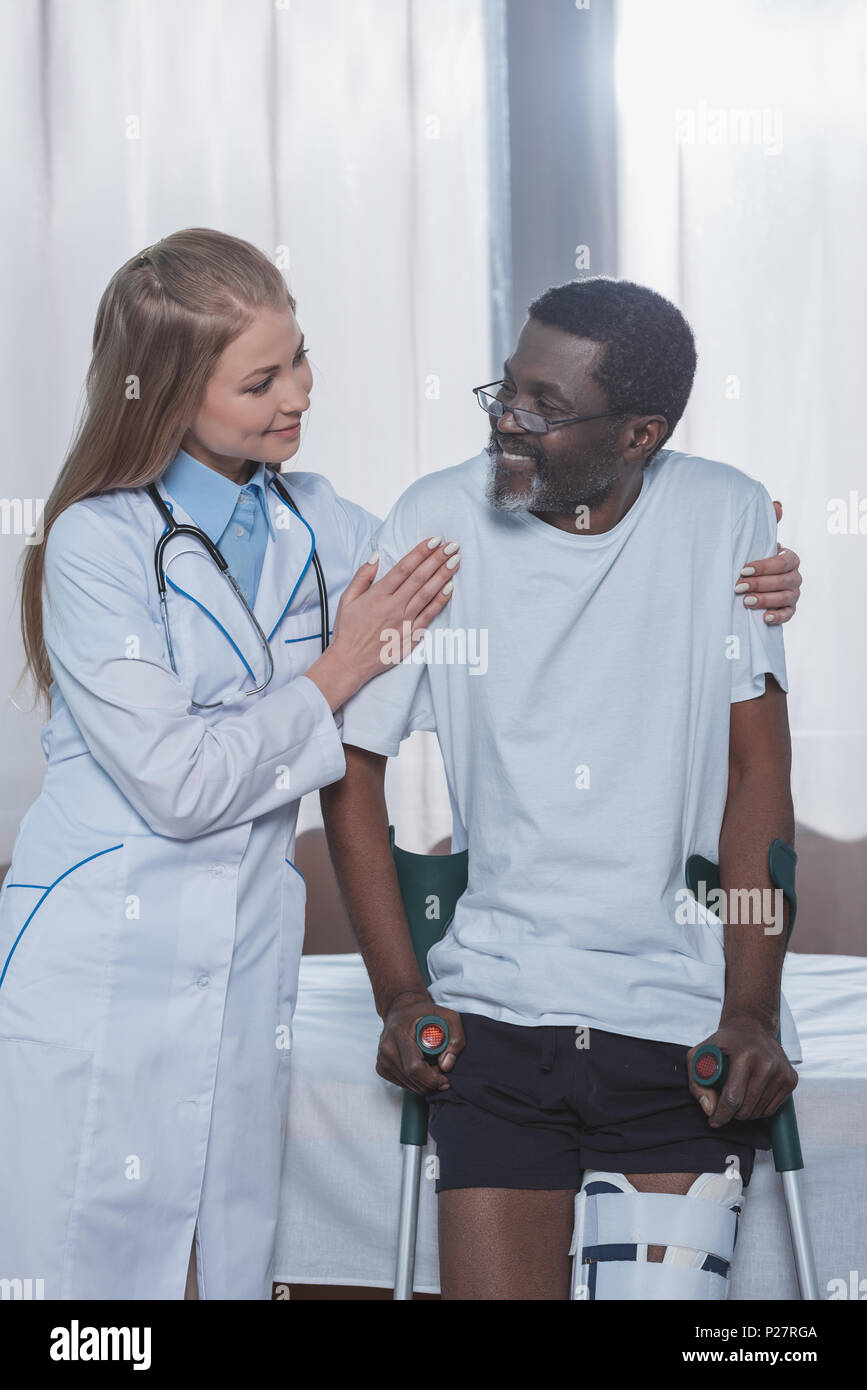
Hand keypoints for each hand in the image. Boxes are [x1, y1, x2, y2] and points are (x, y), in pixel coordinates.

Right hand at [307, 536, 459, 708]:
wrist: (349, 662)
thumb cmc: (348, 630)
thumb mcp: (347, 599)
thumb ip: (363, 575)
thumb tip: (376, 555)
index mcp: (378, 595)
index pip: (404, 568)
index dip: (420, 552)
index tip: (434, 540)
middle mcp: (393, 606)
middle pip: (420, 578)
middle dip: (437, 559)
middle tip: (453, 545)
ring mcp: (404, 621)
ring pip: (428, 593)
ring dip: (443, 575)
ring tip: (456, 560)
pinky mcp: (411, 636)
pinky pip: (429, 615)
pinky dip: (441, 601)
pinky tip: (450, 587)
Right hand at [376, 988, 465, 1094]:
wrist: (401, 1010)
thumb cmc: (425, 1013)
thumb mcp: (449, 1018)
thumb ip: (455, 1039)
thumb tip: (446, 1066)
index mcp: (399, 1033)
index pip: (414, 1067)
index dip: (432, 1079)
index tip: (446, 1080)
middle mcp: (387, 1047)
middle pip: (412, 1078)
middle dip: (431, 1081)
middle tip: (441, 1069)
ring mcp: (382, 1059)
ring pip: (408, 1084)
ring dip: (424, 1083)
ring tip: (431, 1065)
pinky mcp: (381, 1067)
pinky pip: (402, 1084)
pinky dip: (416, 1082)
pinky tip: (420, 1067)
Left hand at [687, 1015, 797, 1127]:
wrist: (752, 1026)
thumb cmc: (724, 1043)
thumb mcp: (700, 1055)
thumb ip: (697, 1083)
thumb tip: (709, 1109)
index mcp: (744, 1055)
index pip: (733, 1097)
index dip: (721, 1115)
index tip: (713, 1121)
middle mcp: (767, 1063)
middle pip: (747, 1108)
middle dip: (732, 1114)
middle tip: (725, 1104)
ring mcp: (782, 1071)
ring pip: (760, 1112)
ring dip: (746, 1112)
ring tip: (738, 1096)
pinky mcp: (791, 1078)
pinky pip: (773, 1109)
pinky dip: (759, 1109)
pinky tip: (751, 1095)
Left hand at [736, 500, 801, 623]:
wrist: (747, 583)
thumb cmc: (751, 559)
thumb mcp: (756, 542)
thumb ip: (766, 524)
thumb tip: (778, 505)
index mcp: (789, 558)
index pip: (784, 561)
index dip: (765, 566)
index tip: (743, 569)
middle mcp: (794, 576)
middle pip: (784, 580)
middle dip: (760, 583)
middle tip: (738, 586)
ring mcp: (793, 594)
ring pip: (786, 597)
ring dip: (765, 599)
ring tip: (745, 601)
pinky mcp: (789, 610)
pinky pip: (788, 615)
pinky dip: (777, 616)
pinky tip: (764, 617)